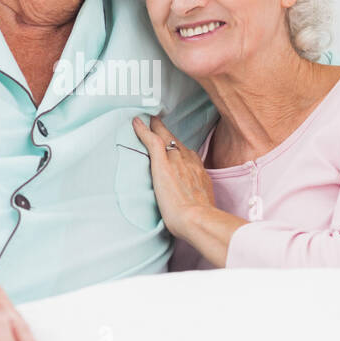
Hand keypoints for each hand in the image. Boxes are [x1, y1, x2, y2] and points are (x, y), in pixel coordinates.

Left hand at [131, 115, 215, 236]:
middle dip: (168, 133)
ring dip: (157, 129)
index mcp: (199, 172)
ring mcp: (176, 161)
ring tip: (149, 121)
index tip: (174, 147)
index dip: (180, 149)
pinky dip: (143, 130)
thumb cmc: (201, 219)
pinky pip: (152, 141)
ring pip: (166, 138)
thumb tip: (193, 207)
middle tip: (158, 123)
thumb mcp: (203, 204)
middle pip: (177, 143)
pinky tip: (136, 122)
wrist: (198, 219)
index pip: (188, 155)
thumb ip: (197, 199)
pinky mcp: (163, 164)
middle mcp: (190, 162)